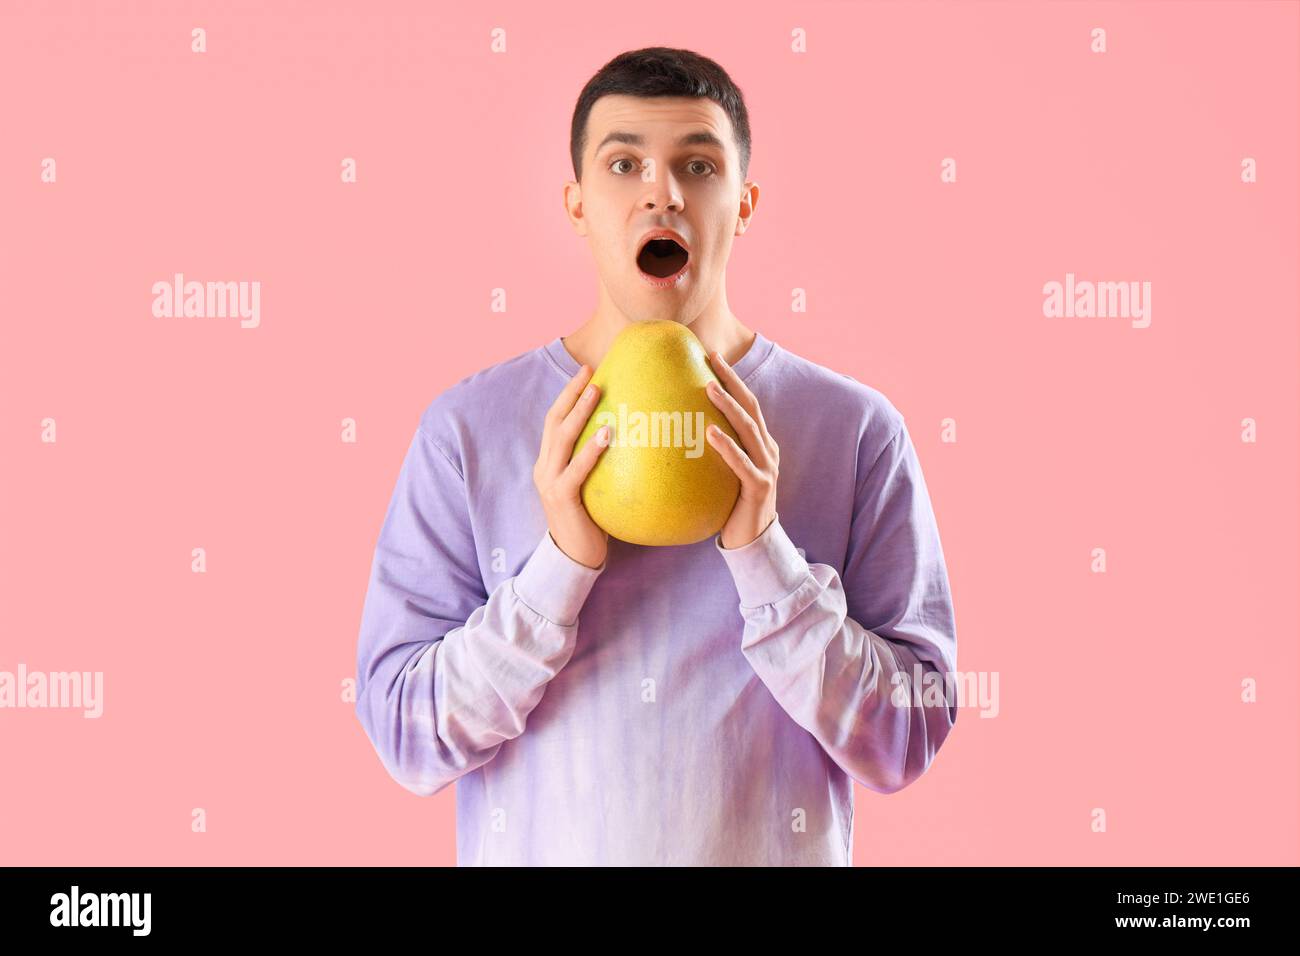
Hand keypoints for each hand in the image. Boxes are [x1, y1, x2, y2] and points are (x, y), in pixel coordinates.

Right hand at [533, 363, 611, 568]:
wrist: (574, 558)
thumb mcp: (588, 487)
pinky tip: (606, 433)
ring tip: (597, 390)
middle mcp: (544, 468)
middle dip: (571, 394)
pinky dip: (590, 449)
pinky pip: (575, 469)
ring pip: (562, 439)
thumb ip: (594, 464)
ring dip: (580, 412)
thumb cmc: (589, 521)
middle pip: (554, 422)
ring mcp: (549, 482)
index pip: (554, 421)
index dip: (567, 396)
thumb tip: (624, 438)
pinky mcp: (561, 498)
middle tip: (591, 371)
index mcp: (548, 463)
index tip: (586, 373)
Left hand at [704, 349, 778, 549]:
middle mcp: (767, 451)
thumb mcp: (723, 474)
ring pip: (748, 429)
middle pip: (751, 407)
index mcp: (761, 444)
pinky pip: (742, 463)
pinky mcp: (759, 487)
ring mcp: (766, 468)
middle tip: (712, 359)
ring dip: (729, 406)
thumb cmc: (732, 506)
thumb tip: (677, 431)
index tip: (712, 356)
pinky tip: (710, 433)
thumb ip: (712, 452)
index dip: (732, 379)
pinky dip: (727, 446)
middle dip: (732, 381)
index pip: (748, 404)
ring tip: (710, 387)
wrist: (752, 541)